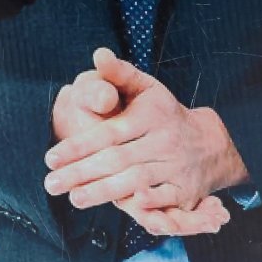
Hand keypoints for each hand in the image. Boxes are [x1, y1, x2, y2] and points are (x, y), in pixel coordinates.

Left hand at [43, 49, 243, 235]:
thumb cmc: (165, 113)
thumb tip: (99, 54)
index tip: (50, 158)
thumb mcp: (147, 88)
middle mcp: (163, 141)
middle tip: (51, 184)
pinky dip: (148, 204)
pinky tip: (124, 207)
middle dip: (82, 174)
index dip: (79, 146)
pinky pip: (165, 199)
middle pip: (117, 160)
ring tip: (74, 198)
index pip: (108, 133)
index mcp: (149, 116)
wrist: (211, 144)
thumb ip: (119, 73)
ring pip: (136, 180)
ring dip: (104, 192)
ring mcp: (175, 167)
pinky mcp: (185, 190)